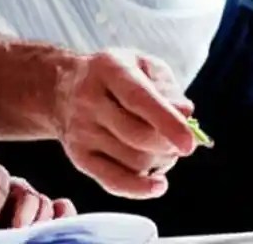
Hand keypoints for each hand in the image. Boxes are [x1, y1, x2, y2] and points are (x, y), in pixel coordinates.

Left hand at [0, 164, 75, 231]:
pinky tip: (59, 228)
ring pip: (45, 204)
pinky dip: (64, 216)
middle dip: (22, 216)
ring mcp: (30, 199)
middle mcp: (15, 186)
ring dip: (41, 222)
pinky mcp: (40, 214)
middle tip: (15, 235)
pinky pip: (60, 209)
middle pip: (27, 194)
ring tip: (32, 237)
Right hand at [54, 48, 196, 199]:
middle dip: (169, 145)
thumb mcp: (142, 65)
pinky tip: (157, 184)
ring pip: (134, 161)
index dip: (167, 122)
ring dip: (160, 162)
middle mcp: (89, 100)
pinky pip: (114, 182)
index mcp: (109, 69)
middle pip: (138, 136)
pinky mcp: (78, 156)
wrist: (63, 88)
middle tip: (180, 141)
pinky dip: (141, 188)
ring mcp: (81, 131)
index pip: (138, 99)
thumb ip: (168, 87)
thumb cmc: (113, 76)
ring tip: (162, 150)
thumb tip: (185, 113)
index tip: (189, 142)